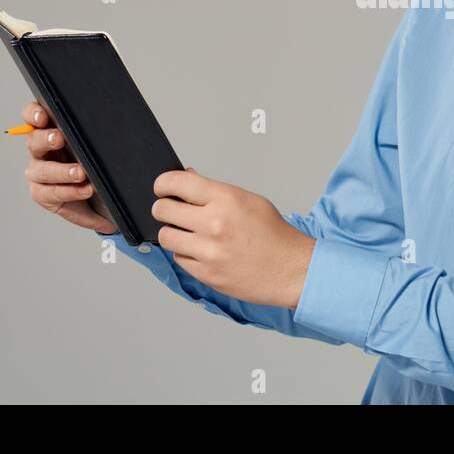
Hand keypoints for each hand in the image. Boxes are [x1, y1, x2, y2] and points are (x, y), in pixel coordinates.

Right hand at [20, 100, 117, 234]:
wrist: (100, 197)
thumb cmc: (96, 164)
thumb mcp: (98, 145)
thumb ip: (95, 132)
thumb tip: (111, 119)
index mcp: (49, 131)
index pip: (33, 117)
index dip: (34, 114)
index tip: (43, 117)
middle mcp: (40, 151)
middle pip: (34, 141)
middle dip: (46, 138)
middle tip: (59, 139)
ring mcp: (38, 173)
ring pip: (43, 171)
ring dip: (62, 171)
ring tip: (80, 173)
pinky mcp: (42, 194)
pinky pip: (52, 193)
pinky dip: (71, 191)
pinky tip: (86, 189)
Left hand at [152, 168, 316, 308]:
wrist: (291, 269)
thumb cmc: (273, 234)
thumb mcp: (248, 200)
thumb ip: (213, 191)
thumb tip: (186, 179)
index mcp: (226, 199)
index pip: (175, 182)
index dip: (163, 184)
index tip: (162, 187)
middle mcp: (215, 223)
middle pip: (162, 210)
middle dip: (164, 208)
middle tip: (173, 211)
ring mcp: (209, 251)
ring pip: (166, 236)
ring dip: (174, 233)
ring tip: (189, 233)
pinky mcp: (206, 274)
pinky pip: (179, 259)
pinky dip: (186, 254)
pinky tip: (203, 251)